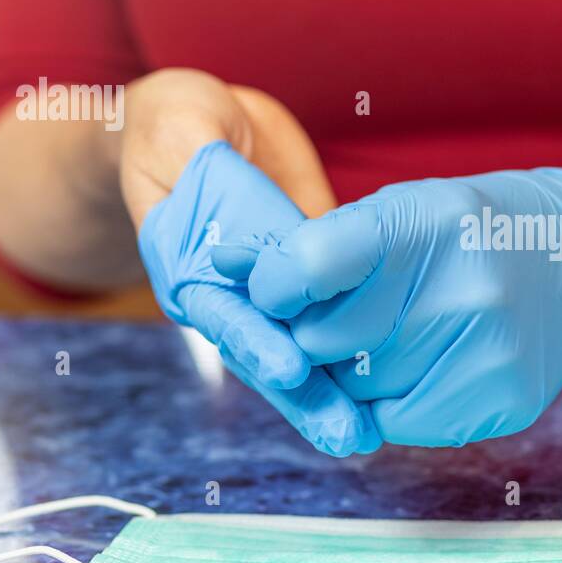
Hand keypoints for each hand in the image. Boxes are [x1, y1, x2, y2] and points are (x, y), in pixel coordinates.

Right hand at [120, 71, 378, 455]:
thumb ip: (199, 157)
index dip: (254, 337)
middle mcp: (225, 296)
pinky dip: (349, 366)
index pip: (223, 306)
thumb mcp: (183, 124)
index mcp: (186, 264)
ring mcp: (267, 299)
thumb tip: (216, 176)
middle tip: (344, 433)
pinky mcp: (307, 291)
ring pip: (298, 353)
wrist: (211, 133)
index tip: (290, 368)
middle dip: (303, 395)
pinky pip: (328, 329)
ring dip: (329, 398)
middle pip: (264, 351)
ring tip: (362, 438)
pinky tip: (379, 405)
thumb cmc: (182, 127)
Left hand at [212, 166, 561, 446]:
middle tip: (338, 318)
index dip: (274, 285)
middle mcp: (460, 289)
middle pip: (325, 343)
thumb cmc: (476, 232)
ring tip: (395, 336)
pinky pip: (399, 421)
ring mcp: (484, 354)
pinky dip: (392, 401)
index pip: (309, 265)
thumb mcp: (408, 209)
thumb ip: (322, 246)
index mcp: (428, 223)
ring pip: (357, 391)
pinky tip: (424, 366)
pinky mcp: (499, 403)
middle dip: (313, 336)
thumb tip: (221, 268)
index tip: (272, 289)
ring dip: (352, 373)